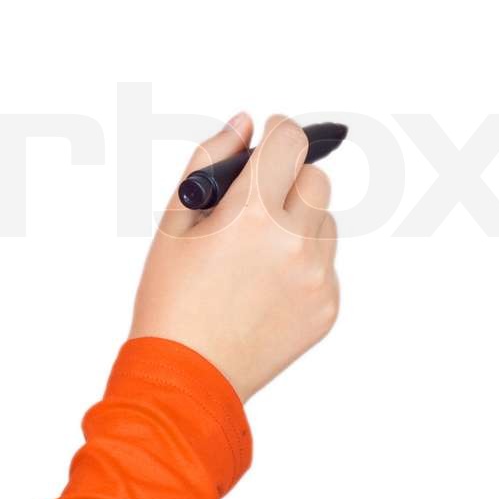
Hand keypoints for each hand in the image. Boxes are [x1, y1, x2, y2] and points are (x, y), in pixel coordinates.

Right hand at [127, 113, 340, 403]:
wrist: (185, 374)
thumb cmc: (170, 298)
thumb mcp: (175, 221)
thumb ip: (211, 160)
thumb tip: (244, 124)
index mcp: (252, 214)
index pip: (290, 142)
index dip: (279, 131)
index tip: (271, 136)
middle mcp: (294, 242)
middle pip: (316, 179)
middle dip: (288, 179)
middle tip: (255, 204)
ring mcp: (316, 277)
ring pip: (325, 222)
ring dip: (299, 222)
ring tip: (255, 254)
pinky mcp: (327, 307)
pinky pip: (325, 264)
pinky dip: (302, 263)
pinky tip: (264, 286)